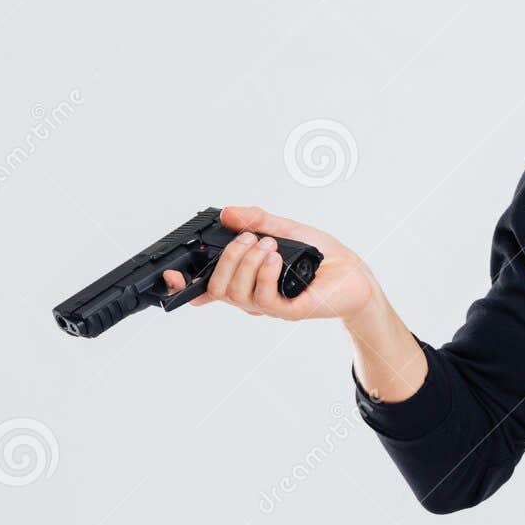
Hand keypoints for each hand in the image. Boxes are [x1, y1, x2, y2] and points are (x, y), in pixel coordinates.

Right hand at [161, 205, 379, 322]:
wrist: (355, 274)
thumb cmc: (324, 256)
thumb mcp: (287, 229)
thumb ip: (257, 221)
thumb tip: (228, 213)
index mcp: (246, 277)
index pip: (207, 287)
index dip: (183, 285)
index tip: (169, 275)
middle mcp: (252, 294)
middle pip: (216, 287)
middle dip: (226, 258)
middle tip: (249, 237)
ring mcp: (269, 305)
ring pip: (235, 293)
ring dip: (245, 263)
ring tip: (267, 244)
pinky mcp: (288, 311)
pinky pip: (262, 299)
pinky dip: (263, 274)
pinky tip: (274, 258)